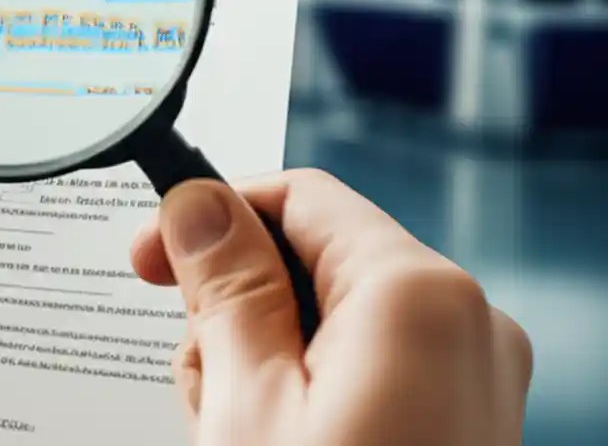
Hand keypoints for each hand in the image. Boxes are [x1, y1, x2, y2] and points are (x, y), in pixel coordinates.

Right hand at [131, 170, 532, 445]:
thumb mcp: (249, 405)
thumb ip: (225, 286)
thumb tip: (198, 202)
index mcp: (417, 297)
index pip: (301, 198)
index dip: (214, 214)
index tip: (151, 253)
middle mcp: (463, 327)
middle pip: (314, 263)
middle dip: (236, 311)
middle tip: (200, 387)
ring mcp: (468, 380)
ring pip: (330, 324)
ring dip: (261, 365)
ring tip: (234, 440)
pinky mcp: (456, 425)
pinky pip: (365, 373)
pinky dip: (304, 399)